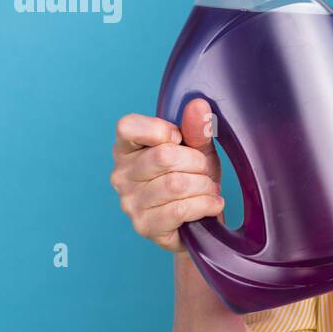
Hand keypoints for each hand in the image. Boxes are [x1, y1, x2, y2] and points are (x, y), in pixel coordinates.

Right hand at [109, 98, 224, 253]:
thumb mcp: (198, 149)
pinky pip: (180, 209)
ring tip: (208, 189)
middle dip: (196, 163)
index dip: (162, 130)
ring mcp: (130, 203)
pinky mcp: (145, 226)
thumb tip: (198, 105)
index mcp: (127, 148)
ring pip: (176, 184)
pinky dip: (205, 205)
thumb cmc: (193, 178)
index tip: (180, 140)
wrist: (201, 221)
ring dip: (204, 186)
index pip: (128, 127)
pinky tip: (211, 205)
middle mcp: (121, 175)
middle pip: (163, 156)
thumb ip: (196, 128)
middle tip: (203, 171)